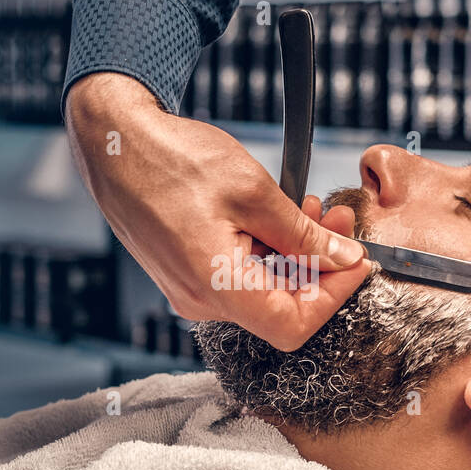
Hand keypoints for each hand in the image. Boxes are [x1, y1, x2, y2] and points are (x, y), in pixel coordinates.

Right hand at [65, 72, 370, 350]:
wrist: (115, 145)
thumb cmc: (171, 161)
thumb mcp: (253, 191)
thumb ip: (303, 234)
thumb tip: (342, 258)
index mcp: (216, 286)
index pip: (294, 324)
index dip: (335, 296)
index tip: (355, 260)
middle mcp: (200, 301)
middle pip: (281, 308)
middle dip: (320, 267)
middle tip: (341, 220)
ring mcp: (191, 291)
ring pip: (263, 291)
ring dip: (296, 256)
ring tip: (312, 208)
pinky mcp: (187, 275)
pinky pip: (240, 277)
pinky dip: (268, 253)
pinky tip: (278, 218)